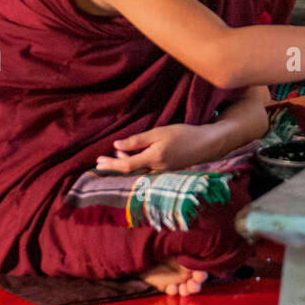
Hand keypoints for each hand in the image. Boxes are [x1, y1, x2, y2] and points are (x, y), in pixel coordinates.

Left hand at [96, 123, 220, 172]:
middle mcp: (155, 169)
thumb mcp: (159, 133)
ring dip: (126, 163)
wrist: (206, 144)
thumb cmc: (183, 135)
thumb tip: (117, 146)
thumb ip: (137, 140)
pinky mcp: (167, 169)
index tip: (97, 163)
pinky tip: (134, 156)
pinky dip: (136, 163)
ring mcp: (162, 171)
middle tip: (100, 162)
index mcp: (152, 159)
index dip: (110, 165)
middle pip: (130, 170)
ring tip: (117, 154)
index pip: (125, 165)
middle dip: (114, 166)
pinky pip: (146, 168)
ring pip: (138, 169)